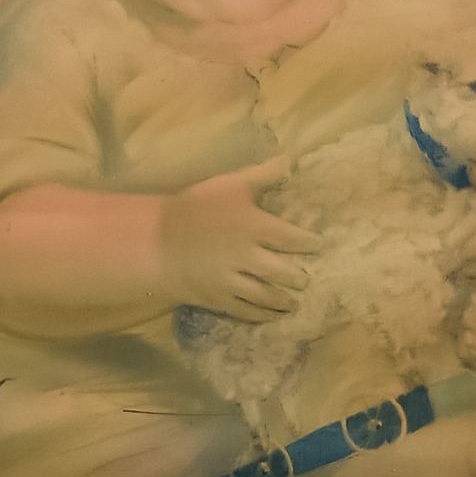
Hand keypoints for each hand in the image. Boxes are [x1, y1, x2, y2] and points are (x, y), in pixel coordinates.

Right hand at [158, 157, 320, 322]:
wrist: (157, 239)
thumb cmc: (196, 207)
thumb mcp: (230, 183)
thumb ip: (263, 174)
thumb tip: (291, 160)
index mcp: (255, 226)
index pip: (292, 238)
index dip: (308, 243)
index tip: (317, 245)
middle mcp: (249, 257)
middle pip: (284, 273)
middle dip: (298, 278)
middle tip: (305, 279)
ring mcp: (234, 281)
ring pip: (267, 296)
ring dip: (284, 300)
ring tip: (294, 302)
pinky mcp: (219, 298)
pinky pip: (246, 311)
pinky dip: (262, 315)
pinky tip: (271, 316)